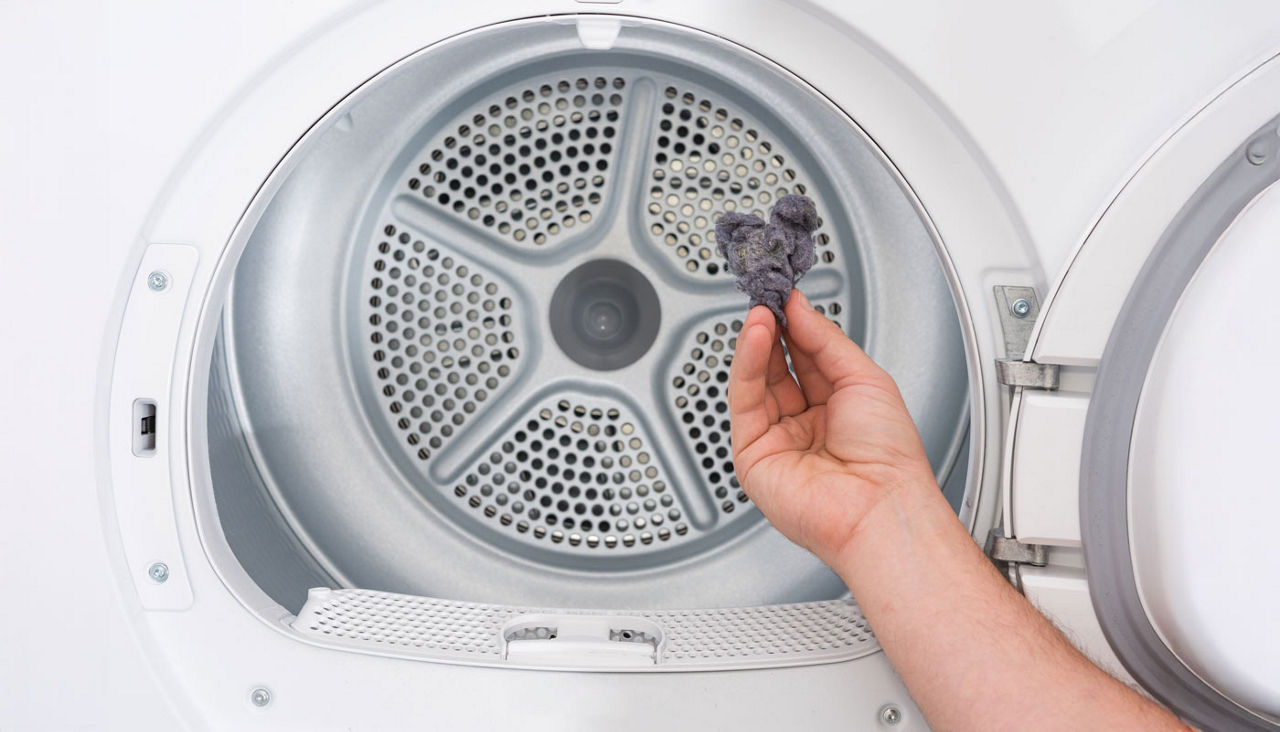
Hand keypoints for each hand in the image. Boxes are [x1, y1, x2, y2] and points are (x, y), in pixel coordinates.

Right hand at [727, 290, 934, 565]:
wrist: (879, 506)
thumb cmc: (889, 458)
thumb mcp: (864, 378)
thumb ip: (825, 340)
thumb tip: (799, 309)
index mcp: (839, 409)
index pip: (807, 357)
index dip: (796, 326)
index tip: (787, 296)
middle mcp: (807, 425)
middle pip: (778, 367)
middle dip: (773, 331)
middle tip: (769, 298)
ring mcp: (778, 440)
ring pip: (756, 381)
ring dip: (757, 343)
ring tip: (762, 312)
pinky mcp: (752, 454)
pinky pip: (743, 402)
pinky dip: (746, 365)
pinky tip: (756, 337)